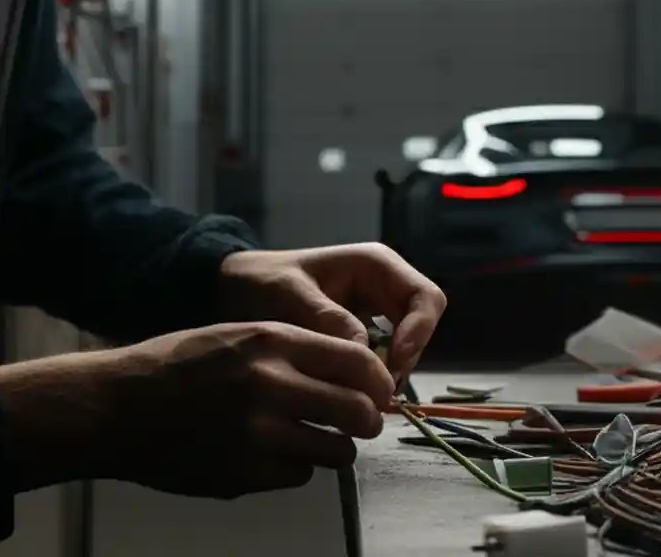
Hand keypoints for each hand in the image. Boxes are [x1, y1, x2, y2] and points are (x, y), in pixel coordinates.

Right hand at [0, 321, 393, 497]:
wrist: (114, 406)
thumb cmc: (178, 365)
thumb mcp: (240, 334)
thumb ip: (297, 349)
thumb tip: (358, 370)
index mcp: (272, 342)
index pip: (358, 362)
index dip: (380, 381)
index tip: (381, 391)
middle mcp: (269, 385)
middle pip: (357, 410)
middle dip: (368, 420)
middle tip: (364, 423)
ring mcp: (255, 433)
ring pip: (336, 450)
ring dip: (337, 448)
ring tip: (321, 440)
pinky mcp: (242, 473)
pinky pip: (299, 475)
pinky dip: (296, 468)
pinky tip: (276, 455)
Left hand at [218, 243, 446, 379]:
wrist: (235, 289)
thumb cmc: (261, 282)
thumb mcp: (287, 295)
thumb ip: (324, 317)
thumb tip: (362, 350)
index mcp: (376, 265)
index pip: (425, 297)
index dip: (420, 330)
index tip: (395, 363)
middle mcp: (385, 285)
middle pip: (423, 324)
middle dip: (406, 358)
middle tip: (376, 391)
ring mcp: (378, 310)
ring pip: (408, 345)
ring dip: (391, 371)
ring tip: (359, 396)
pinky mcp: (366, 333)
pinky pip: (386, 356)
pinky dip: (374, 376)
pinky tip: (351, 392)